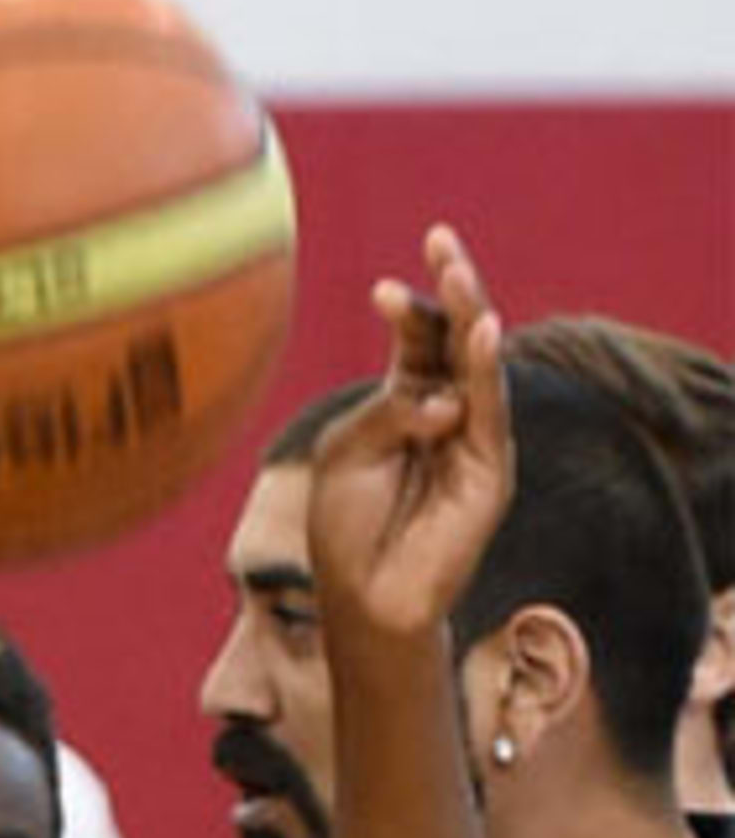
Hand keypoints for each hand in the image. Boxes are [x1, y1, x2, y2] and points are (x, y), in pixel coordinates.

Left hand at [303, 224, 513, 649]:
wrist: (365, 596)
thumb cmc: (347, 525)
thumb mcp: (349, 452)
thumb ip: (389, 411)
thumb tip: (444, 401)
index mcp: (407, 398)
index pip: (416, 338)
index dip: (407, 310)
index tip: (383, 289)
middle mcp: (447, 407)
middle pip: (456, 334)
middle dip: (451, 286)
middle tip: (439, 241)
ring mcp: (473, 435)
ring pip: (479, 363)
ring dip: (470, 315)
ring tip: (457, 275)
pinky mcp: (490, 468)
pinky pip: (491, 411)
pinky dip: (484, 371)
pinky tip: (481, 333)